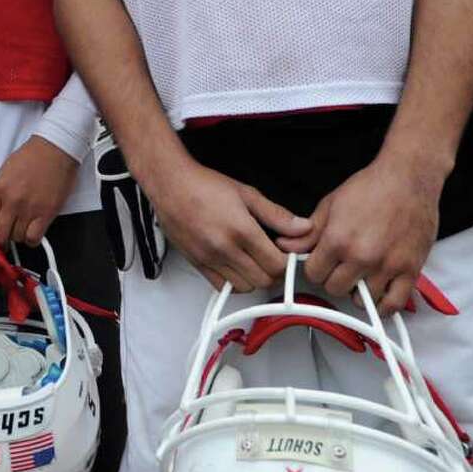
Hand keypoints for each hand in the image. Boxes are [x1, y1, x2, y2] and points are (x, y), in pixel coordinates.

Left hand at [0, 137, 78, 247]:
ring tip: (22, 227)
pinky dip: (32, 239)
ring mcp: (29, 209)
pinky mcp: (46, 213)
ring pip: (16, 238)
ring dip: (18, 236)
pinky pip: (33, 238)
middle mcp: (11, 201)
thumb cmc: (32, 156)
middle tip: (4, 238)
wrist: (55, 149)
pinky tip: (33, 231)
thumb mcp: (5, 171)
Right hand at [142, 155, 310, 291]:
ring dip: (253, 277)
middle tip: (269, 255)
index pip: (276, 264)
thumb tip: (302, 227)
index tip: (283, 252)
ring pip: (244, 287)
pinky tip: (235, 264)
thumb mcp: (246, 193)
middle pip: (263, 280)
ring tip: (251, 260)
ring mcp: (209, 258)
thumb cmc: (204, 185)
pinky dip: (233, 281)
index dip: (285, 261)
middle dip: (272, 270)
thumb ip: (277, 215)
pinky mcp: (197, 263)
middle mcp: (225, 248)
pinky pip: (222, 287)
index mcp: (241, 230)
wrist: (170, 184)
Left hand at [277, 153, 440, 312]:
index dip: (314, 268)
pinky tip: (378, 295)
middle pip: (335, 289)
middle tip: (339, 267)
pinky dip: (384, 306)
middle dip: (333, 279)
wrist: (407, 178)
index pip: (313, 274)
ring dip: (358, 291)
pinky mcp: (410, 270)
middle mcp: (361, 256)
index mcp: (337, 239)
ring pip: (362, 301)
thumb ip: (308, 232)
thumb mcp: (330, 204)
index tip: (321, 263)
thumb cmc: (370, 187)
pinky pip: (394, 304)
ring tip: (359, 276)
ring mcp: (387, 266)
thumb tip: (285, 246)